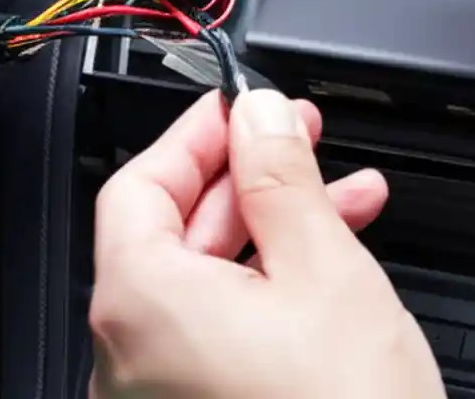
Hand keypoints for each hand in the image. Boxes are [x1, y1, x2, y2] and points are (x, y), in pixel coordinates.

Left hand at [89, 90, 443, 398]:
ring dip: (274, 230)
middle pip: (174, 232)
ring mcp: (159, 394)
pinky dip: (269, 291)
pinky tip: (332, 265)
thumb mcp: (324, 271)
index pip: (140, 184)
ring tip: (344, 197)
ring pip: (207, 283)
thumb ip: (281, 178)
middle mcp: (130, 355)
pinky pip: (220, 332)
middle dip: (248, 179)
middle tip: (299, 140)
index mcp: (139, 305)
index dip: (196, 136)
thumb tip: (259, 116)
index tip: (243, 106)